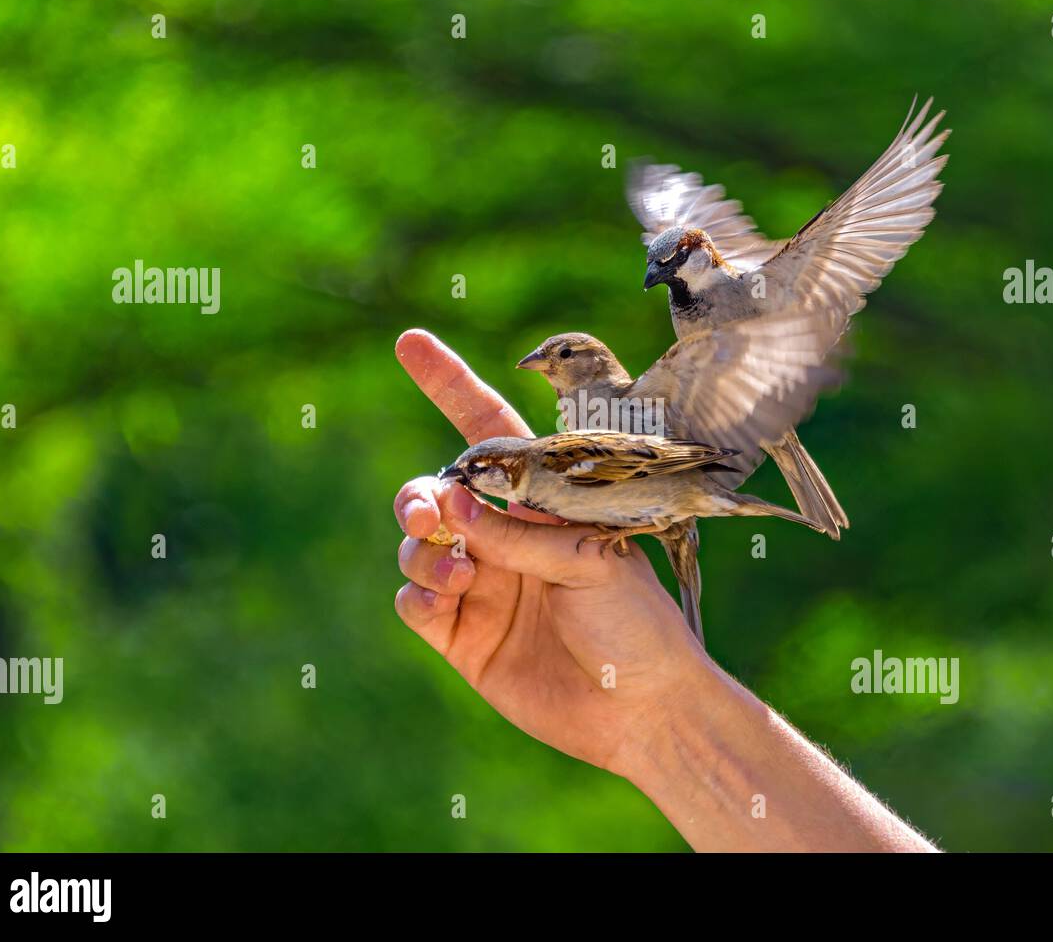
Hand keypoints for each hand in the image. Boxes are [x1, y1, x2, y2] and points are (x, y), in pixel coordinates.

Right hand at [393, 329, 710, 773]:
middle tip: (430, 511)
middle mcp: (506, 538)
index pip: (489, 433)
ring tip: (458, 573)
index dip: (450, 386)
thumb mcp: (588, 558)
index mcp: (545, 503)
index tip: (410, 342)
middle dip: (419, 494)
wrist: (642, 710)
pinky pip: (414, 602)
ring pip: (419, 545)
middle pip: (436, 493)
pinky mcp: (462, 636)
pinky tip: (447, 599)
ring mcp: (481, 585)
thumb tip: (446, 500)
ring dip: (424, 549)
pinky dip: (419, 594)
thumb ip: (515, 532)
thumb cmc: (636, 622)